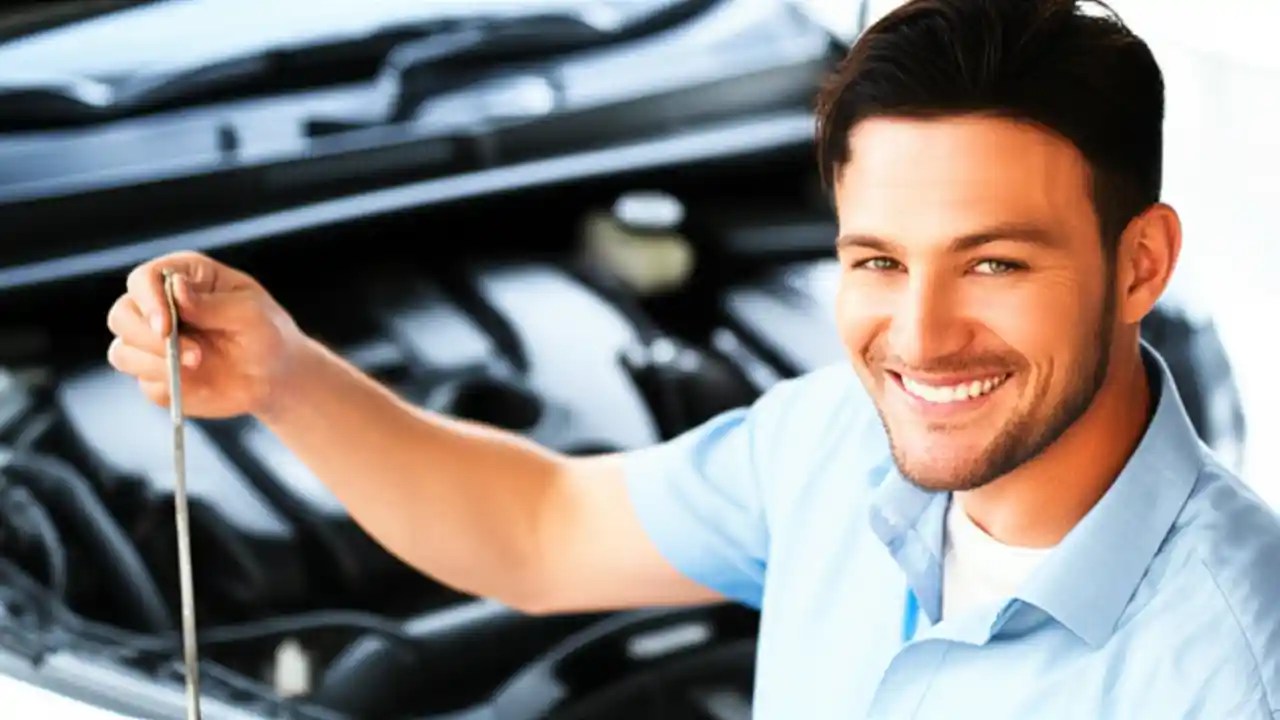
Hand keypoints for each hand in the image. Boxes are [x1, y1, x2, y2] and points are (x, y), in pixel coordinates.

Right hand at [106, 250, 306, 417]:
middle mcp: (161, 306)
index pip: (144, 278)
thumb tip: (175, 289)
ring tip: (198, 365)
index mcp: (185, 277)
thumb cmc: (268, 335)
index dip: (147, 299)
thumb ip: (211, 304)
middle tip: (191, 353)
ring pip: (123, 351)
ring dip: (154, 363)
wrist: (276, 378)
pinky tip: (195, 381)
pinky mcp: (156, 374)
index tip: (166, 325)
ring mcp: (154, 342)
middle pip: (122, 314)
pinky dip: (164, 383)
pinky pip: (142, 381)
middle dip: (147, 337)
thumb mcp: (250, 314)